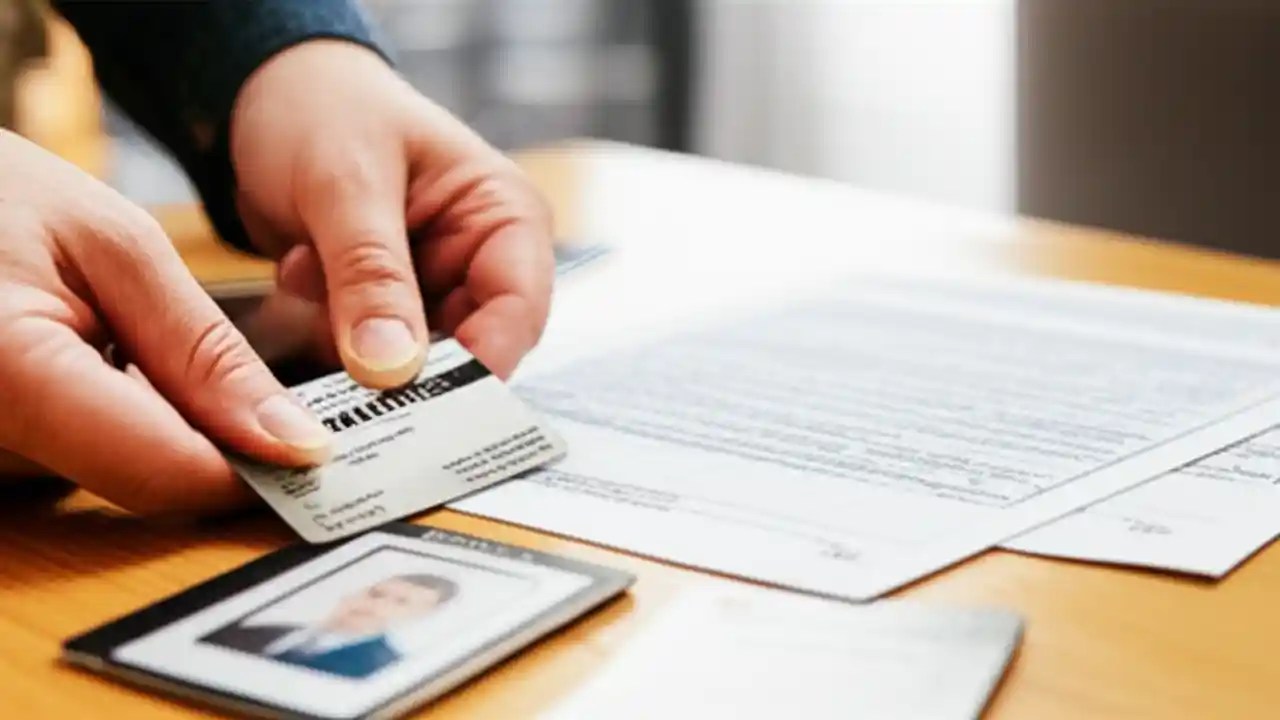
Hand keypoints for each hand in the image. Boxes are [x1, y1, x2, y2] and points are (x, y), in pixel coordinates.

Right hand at [0, 130, 330, 511]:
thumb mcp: (113, 246)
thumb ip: (202, 353)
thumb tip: (288, 441)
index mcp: (10, 375)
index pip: (164, 471)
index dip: (250, 470)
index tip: (310, 452)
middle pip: (135, 479)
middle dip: (194, 431)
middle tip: (191, 354)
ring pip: (100, 477)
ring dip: (138, 420)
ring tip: (108, 334)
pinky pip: (59, 467)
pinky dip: (94, 420)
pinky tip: (79, 359)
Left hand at [231, 41, 554, 385]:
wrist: (261, 96)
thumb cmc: (323, 108)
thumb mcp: (346, 182)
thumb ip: (370, 274)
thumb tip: (391, 367)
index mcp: (506, 216)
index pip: (518, 310)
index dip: (481, 363)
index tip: (423, 401)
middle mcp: (481, 263)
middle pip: (470, 351)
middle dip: (407, 364)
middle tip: (349, 367)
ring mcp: (432, 291)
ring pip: (413, 365)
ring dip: (352, 339)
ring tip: (311, 275)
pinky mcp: (384, 312)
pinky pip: (365, 357)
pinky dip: (325, 330)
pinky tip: (300, 270)